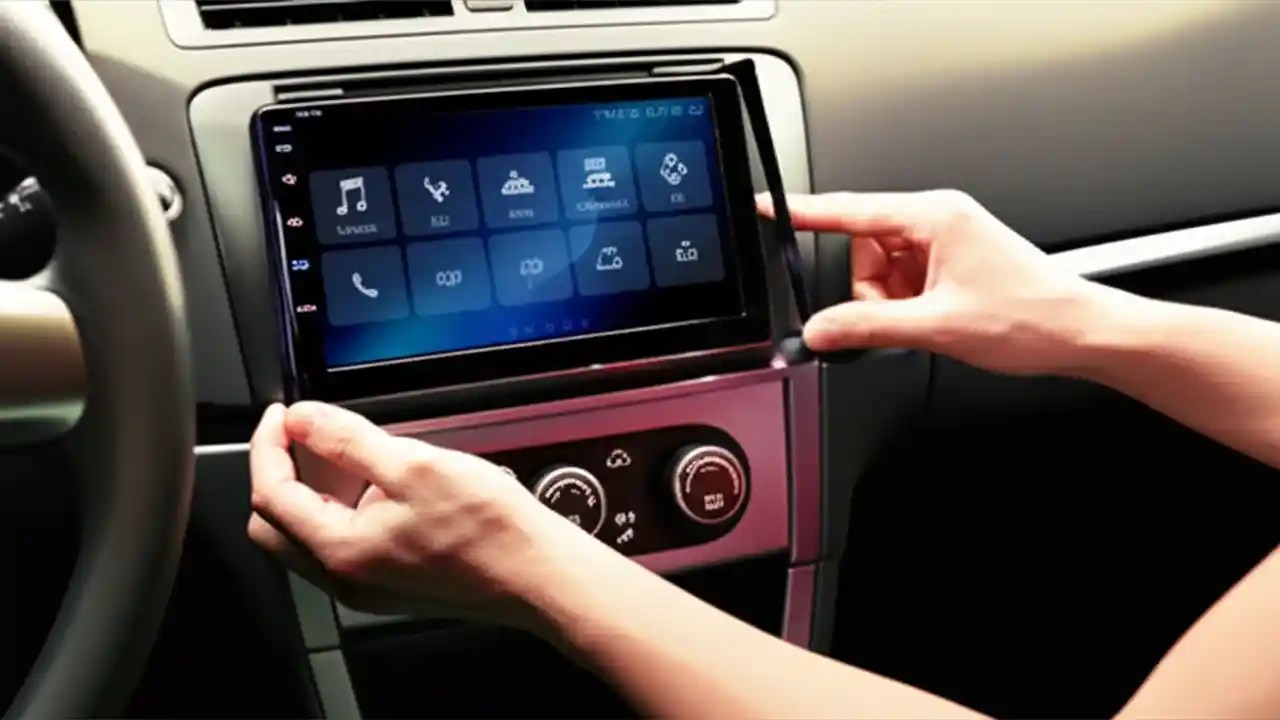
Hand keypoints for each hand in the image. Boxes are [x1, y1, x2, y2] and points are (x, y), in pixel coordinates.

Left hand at [247, 401, 578, 626]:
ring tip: (346, 453)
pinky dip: (339, 510)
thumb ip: (348, 440)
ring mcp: (365, 586)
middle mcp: (343, 579)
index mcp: (339, 551)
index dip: (269, 446)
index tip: (282, 415)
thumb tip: (303, 420)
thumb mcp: (414, 464)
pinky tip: (375, 484)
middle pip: (275, 524)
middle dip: (280, 473)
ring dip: (310, 492)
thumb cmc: (489, 529)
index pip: (271, 494)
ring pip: (306, 536)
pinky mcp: (388, 585)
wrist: (537, 575)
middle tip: (301, 434)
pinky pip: (340, 545)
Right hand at [760, 190, 1109, 375]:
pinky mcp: (952, 261)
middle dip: (871, 290)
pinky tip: (933, 320)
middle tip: (902, 317)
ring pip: (882, 268)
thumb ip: (869, 327)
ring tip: (929, 321)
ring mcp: (946, 240)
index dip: (804, 212)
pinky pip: (903, 280)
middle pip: (864, 249)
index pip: (851, 211)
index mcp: (935, 216)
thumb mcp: (937, 326)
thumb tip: (822, 329)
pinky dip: (906, 304)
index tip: (768, 208)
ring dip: (890, 301)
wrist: (1080, 331)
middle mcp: (939, 220)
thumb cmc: (1031, 316)